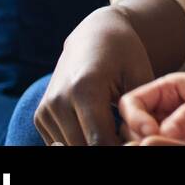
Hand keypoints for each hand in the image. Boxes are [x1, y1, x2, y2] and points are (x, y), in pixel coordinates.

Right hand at [35, 7, 154, 145]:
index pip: (100, 141)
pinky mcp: (40, 117)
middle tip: (129, 140)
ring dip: (94, 146)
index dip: (122, 148)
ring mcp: (45, 110)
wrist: (95, 35)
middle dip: (110, 148)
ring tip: (117, 133)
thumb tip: (144, 138)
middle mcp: (58, 101)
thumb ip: (139, 113)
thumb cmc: (124, 54)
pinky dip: (81, 143)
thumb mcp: (140, 76)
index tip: (138, 143)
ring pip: (71, 149)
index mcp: (84, 89)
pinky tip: (101, 130)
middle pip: (83, 148)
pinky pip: (61, 145)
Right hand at [118, 70, 184, 142]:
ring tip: (175, 146)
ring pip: (146, 141)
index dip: (135, 118)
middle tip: (157, 145)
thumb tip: (164, 131)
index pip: (131, 102)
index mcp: (169, 87)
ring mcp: (172, 126)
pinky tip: (183, 148)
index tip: (151, 132)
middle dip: (139, 137)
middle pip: (132, 126)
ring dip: (153, 145)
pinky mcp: (183, 142)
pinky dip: (168, 149)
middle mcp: (166, 107)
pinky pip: (166, 147)